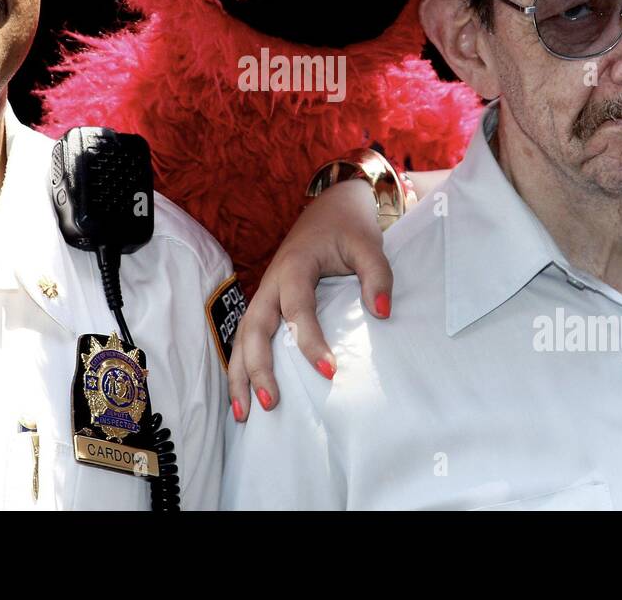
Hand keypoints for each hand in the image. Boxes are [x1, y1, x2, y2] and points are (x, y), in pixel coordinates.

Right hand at [228, 179, 393, 419]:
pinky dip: (242, 365)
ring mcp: (265, 293)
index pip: (298, 308)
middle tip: (270, 404)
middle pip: (254, 327)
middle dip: (257, 367)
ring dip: (239, 374)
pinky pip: (248, 336)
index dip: (309, 340)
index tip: (329, 371)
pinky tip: (244, 394)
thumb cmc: (349, 228)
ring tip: (243, 414)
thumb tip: (382, 313)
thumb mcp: (369, 245)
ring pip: (242, 336)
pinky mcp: (267, 303)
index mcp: (295, 266)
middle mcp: (272, 282)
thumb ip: (377, 275)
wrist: (330, 209)